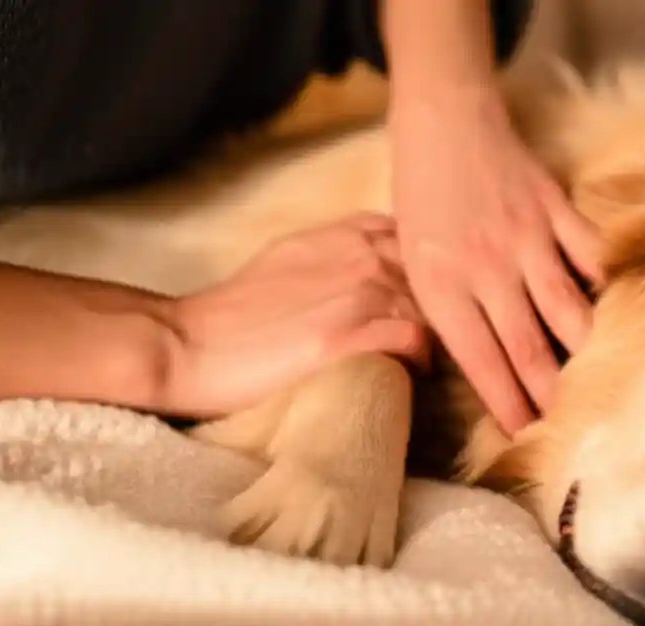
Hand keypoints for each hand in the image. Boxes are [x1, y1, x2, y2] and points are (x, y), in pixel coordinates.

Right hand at [164, 213, 428, 416]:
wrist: (188, 345)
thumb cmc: (235, 315)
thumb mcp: (290, 261)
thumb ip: (336, 255)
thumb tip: (375, 270)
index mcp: (342, 233)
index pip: (416, 236)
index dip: (433, 266)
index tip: (439, 295)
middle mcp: (356, 254)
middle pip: (435, 272)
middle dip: (449, 301)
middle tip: (455, 334)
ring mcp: (354, 292)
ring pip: (433, 305)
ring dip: (444, 333)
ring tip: (443, 360)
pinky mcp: (346, 335)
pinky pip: (414, 339)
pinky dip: (424, 356)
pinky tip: (417, 372)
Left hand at [391, 84, 603, 436]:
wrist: (444, 126)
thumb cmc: (423, 201)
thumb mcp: (414, 262)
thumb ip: (448, 312)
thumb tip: (487, 368)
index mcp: (443, 287)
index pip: (482, 363)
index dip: (507, 405)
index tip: (524, 438)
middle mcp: (486, 269)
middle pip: (529, 348)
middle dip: (552, 398)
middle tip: (572, 435)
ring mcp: (526, 239)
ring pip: (567, 311)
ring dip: (587, 356)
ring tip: (604, 389)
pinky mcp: (556, 210)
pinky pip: (590, 258)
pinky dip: (606, 289)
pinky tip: (619, 315)